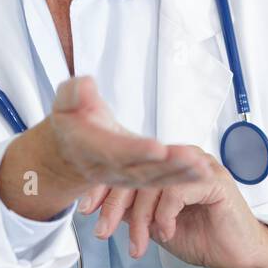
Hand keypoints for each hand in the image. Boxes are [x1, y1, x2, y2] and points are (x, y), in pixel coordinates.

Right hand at [0, 75, 205, 219]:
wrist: (70, 151)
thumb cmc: (72, 121)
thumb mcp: (65, 101)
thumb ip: (74, 94)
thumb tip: (85, 86)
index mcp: (89, 147)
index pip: (114, 151)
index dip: (136, 151)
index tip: (158, 147)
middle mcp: (108, 167)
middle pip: (140, 170)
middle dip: (167, 165)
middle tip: (191, 158)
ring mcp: (124, 176)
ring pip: (154, 179)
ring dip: (180, 174)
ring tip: (203, 168)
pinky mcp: (139, 178)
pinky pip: (161, 180)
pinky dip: (183, 178)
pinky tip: (203, 172)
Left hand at [78, 147, 267, 267]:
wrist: (237, 255)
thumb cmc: (204, 237)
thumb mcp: (157, 224)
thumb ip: (137, 210)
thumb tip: (105, 206)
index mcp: (171, 166)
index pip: (131, 168)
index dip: (106, 188)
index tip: (86, 209)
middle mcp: (185, 161)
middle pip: (139, 172)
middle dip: (115, 205)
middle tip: (104, 230)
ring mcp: (200, 168)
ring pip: (155, 182)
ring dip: (141, 216)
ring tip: (141, 240)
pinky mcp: (215, 182)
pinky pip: (176, 192)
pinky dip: (165, 215)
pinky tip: (166, 231)